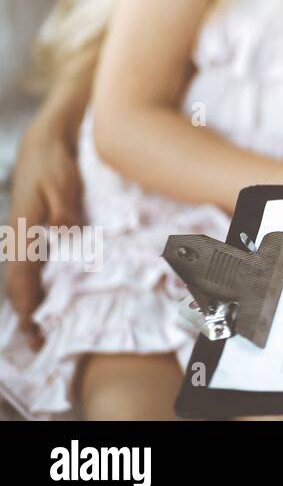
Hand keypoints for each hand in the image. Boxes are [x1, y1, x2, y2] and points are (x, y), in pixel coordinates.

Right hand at [3, 121, 85, 349]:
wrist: (44, 145)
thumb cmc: (56, 165)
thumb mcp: (64, 183)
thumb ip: (63, 208)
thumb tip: (62, 230)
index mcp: (24, 228)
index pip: (21, 273)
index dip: (26, 302)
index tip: (32, 327)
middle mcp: (16, 235)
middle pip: (15, 281)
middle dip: (23, 311)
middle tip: (35, 340)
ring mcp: (19, 234)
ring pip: (17, 275)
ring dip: (24, 301)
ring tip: (34, 327)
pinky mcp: (26, 231)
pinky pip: (23, 264)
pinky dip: (26, 285)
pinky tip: (37, 296)